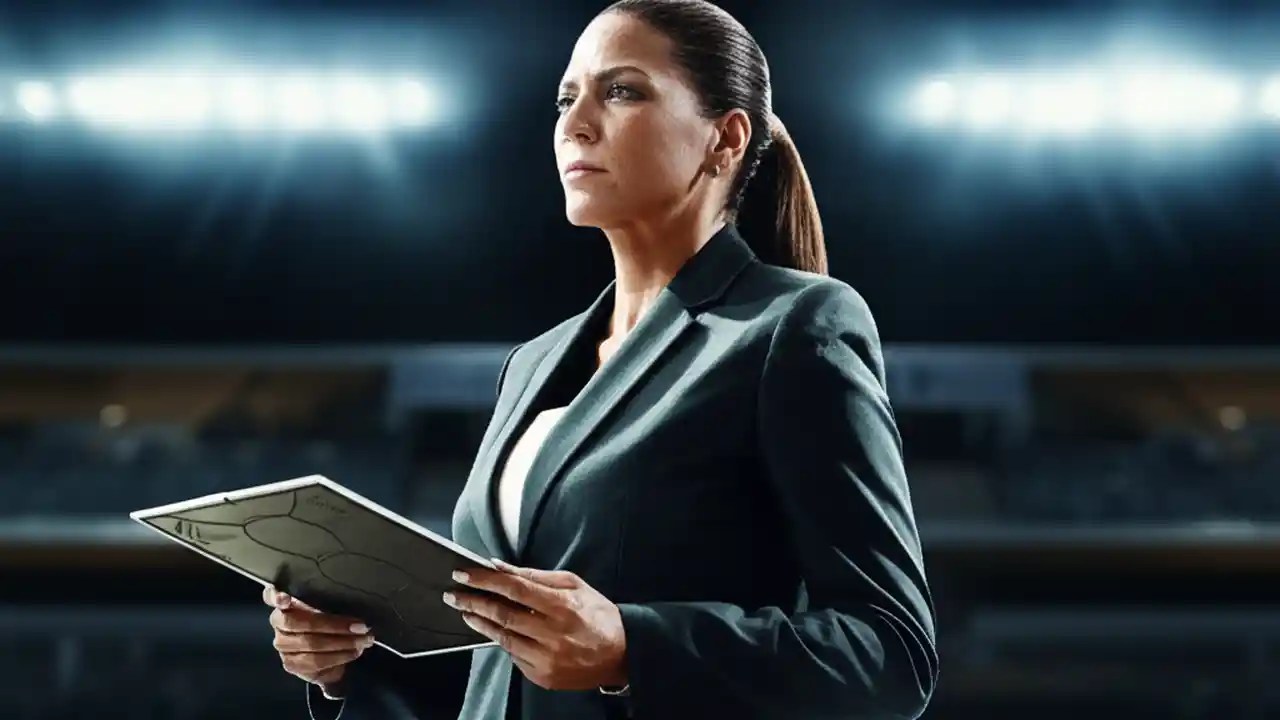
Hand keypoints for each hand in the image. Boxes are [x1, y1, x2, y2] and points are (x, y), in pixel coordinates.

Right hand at [263, 586, 375, 693]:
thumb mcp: (330, 605)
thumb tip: (352, 592)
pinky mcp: (290, 664)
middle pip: (300, 623)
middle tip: (361, 626)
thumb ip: (329, 599)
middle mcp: (278, 622)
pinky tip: (354, 652)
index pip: (271, 596)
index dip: (276, 596)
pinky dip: (339, 657)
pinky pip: (316, 662)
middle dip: (334, 625)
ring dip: (343, 643)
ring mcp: (282, 645)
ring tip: (364, 640)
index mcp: (284, 602)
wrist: (327, 655)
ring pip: (311, 644)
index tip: (286, 598)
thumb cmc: (329, 620)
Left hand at [443, 559, 627, 690]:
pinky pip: (514, 656)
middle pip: (502, 615)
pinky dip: (503, 641)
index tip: (463, 573)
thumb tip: (501, 566)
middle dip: (473, 602)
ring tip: (466, 612)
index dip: (485, 580)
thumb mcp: (573, 585)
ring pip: (503, 638)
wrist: (621, 654)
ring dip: (480, 623)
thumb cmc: (598, 614)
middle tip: (453, 594)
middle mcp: (552, 634)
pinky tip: (495, 631)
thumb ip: (535, 576)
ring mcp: (546, 659)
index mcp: (562, 606)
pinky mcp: (542, 676)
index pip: (514, 589)